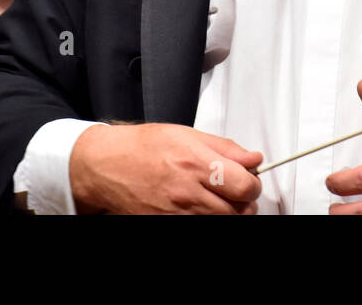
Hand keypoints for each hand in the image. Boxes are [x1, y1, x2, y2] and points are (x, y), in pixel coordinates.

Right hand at [69, 122, 262, 213]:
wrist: (107, 166)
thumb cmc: (143, 147)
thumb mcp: (187, 134)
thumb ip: (225, 148)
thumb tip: (253, 158)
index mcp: (196, 163)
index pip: (245, 185)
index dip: (253, 184)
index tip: (250, 178)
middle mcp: (188, 191)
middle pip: (238, 210)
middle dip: (245, 201)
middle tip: (237, 190)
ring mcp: (177, 213)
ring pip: (222, 221)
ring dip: (229, 212)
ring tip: (219, 198)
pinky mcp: (167, 224)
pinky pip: (201, 227)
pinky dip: (208, 219)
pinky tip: (202, 207)